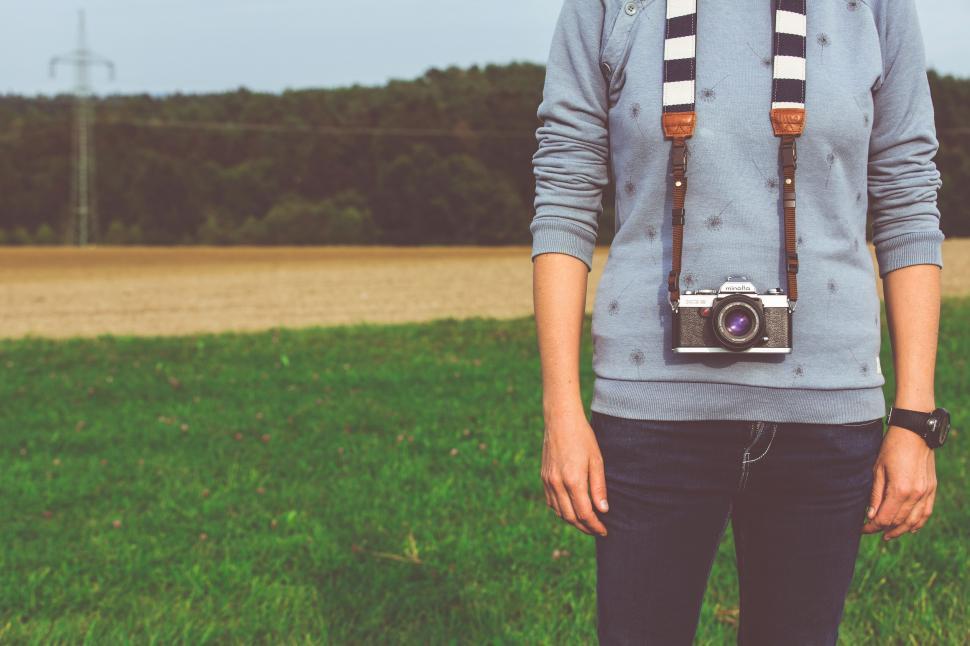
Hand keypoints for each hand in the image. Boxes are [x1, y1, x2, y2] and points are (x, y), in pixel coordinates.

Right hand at [540, 408, 608, 536]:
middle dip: (585, 527)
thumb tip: (603, 510)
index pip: (584, 513)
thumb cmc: (582, 437)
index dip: (595, 525)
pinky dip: (561, 511)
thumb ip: (599, 487)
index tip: (604, 530)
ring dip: (573, 521)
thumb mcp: (596, 460)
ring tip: (586, 523)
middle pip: (571, 517)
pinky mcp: (544, 477)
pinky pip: (550, 502)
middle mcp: (558, 483)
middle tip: (597, 530)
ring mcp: (548, 481)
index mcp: (573, 480)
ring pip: (559, 512)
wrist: (560, 420)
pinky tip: (571, 510)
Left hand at [862, 425, 936, 539]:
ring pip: (914, 521)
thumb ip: (875, 494)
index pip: (885, 518)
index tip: (862, 529)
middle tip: (872, 531)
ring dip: (901, 530)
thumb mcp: (877, 469)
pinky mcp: (932, 489)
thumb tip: (871, 515)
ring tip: (889, 534)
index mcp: (900, 490)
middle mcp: (916, 494)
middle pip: (899, 522)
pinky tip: (910, 528)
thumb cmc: (891, 448)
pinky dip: (918, 523)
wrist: (914, 432)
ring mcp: (927, 492)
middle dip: (884, 529)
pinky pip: (927, 512)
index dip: (872, 526)